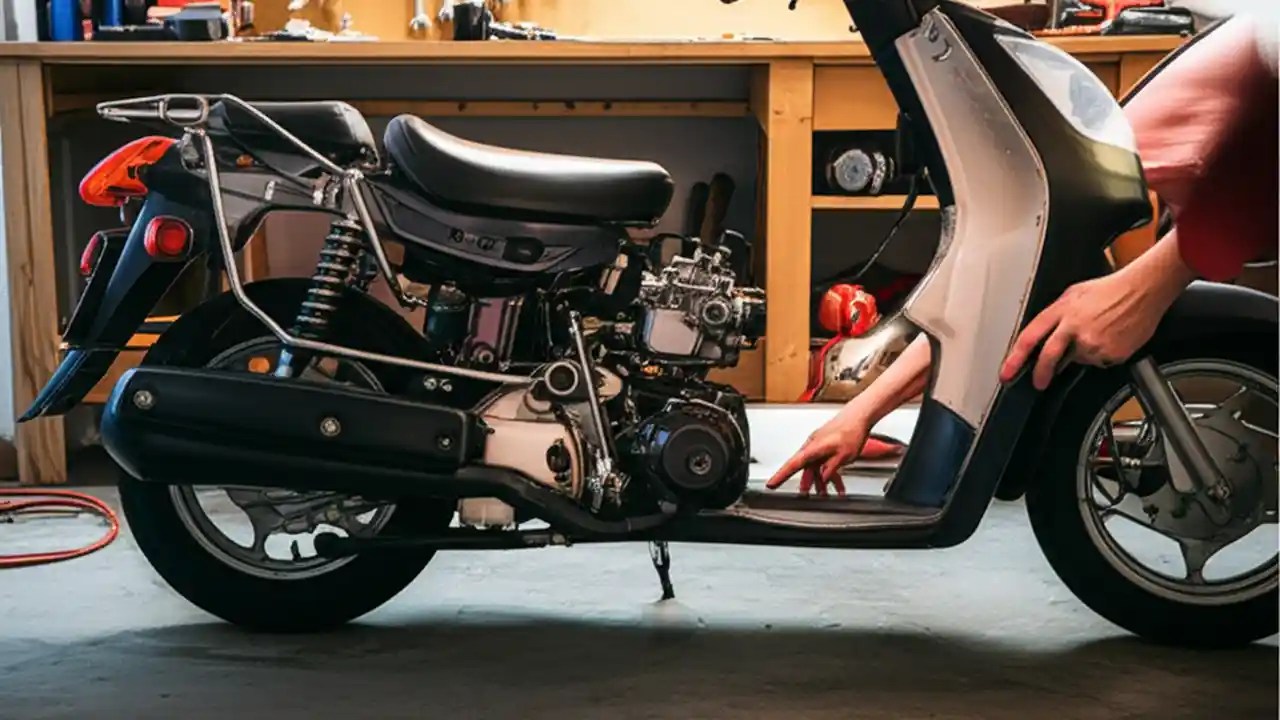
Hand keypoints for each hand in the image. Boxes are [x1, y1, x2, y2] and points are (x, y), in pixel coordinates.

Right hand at [765, 410, 870, 495]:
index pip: (793, 465)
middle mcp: (813, 445)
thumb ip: (831, 468)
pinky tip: (837, 482)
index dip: (780, 476)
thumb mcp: (843, 456)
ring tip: (827, 493)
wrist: (860, 415)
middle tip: (804, 494)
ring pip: (816, 466)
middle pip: (805, 468)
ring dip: (821, 480)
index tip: (771, 484)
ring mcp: (820, 444)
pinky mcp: (827, 444)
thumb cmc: (852, 430)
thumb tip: (823, 478)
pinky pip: (824, 461)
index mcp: (813, 448)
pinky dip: (830, 472)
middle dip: (806, 482)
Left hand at [1000, 238, 1194, 389]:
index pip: (1029, 338)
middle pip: (1048, 357)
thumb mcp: (1074, 295)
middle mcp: (1074, 327)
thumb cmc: (1111, 289)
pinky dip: (1101, 355)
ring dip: (1082, 352)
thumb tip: (1045, 333)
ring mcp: (1093, 342)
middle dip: (1041, 373)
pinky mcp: (1110, 354)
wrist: (1143, 289)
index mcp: (1061, 311)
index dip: (1014, 359)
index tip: (1006, 373)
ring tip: (1098, 332)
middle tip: (1039, 382)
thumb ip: (1057, 315)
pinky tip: (1110, 337)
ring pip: (1078, 359)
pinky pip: (1099, 361)